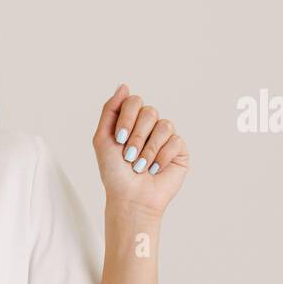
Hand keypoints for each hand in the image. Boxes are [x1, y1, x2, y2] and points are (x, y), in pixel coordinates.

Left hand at [91, 83, 188, 217]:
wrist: (130, 198)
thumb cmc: (114, 172)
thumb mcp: (103, 139)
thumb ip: (110, 110)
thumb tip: (124, 85)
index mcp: (131, 121)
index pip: (134, 101)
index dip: (127, 118)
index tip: (119, 139)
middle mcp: (149, 126)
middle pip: (150, 111)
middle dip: (137, 136)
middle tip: (129, 156)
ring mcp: (165, 137)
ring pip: (164, 125)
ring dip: (148, 150)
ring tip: (140, 167)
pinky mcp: (179, 149)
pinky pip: (175, 141)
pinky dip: (161, 158)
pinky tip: (154, 170)